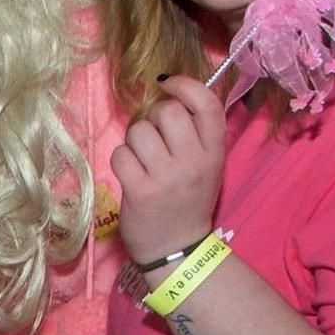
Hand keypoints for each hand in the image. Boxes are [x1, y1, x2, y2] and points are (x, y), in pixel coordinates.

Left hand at [112, 77, 224, 265]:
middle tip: (153, 139)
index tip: (168, 84)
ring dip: (133, 141)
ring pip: (139, 131)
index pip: (207, 103)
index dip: (185, 85)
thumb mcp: (206, 166)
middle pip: (167, 111)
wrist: (178, 250)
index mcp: (214, 151)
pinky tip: (130, 174)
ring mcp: (167, 176)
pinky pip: (120, 154)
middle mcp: (194, 161)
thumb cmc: (187, 202)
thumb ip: (195, 133)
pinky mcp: (141, 191)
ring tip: (141, 160)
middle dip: (153, 118)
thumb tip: (168, 93)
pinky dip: (120, 161)